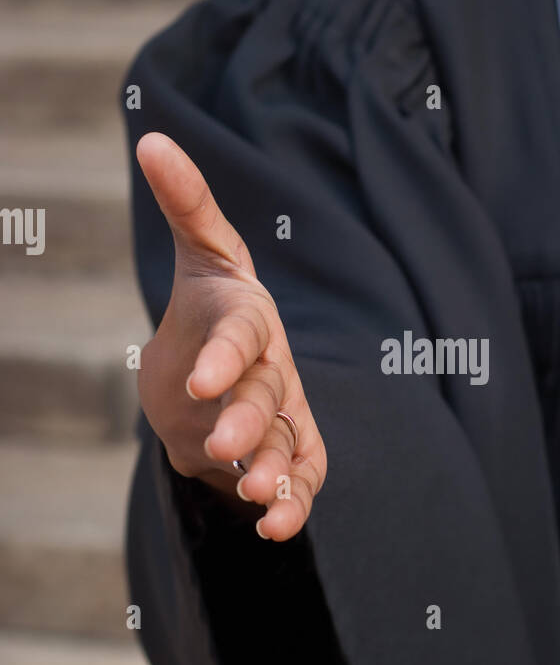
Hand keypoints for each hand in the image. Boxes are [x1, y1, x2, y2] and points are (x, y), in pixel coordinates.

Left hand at [135, 132, 325, 539]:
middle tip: (224, 445)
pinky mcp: (292, 452)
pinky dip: (293, 504)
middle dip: (250, 422)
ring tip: (255, 493)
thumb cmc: (210, 307)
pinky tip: (272, 526)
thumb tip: (151, 138)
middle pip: (268, 395)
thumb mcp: (199, 256)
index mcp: (248, 318)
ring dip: (275, 470)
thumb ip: (186, 202)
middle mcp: (274, 366)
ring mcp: (287, 412)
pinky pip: (303, 478)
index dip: (225, 357)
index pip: (242, 335)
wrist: (224, 366)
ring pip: (288, 442)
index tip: (197, 380)